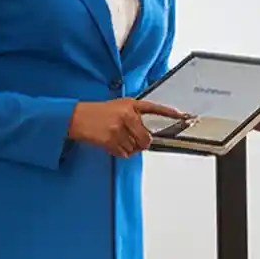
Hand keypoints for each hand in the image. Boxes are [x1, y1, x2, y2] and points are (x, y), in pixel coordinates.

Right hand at [68, 98, 186, 157]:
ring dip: (128, 147)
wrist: (77, 117)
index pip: (154, 108)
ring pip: (135, 147)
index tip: (183, 115)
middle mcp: (127, 115)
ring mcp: (119, 127)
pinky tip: (111, 143)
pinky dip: (120, 152)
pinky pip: (125, 153)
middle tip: (131, 139)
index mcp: (130, 105)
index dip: (169, 113)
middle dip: (141, 143)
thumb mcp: (117, 107)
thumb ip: (134, 116)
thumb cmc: (97, 113)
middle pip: (146, 138)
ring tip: (115, 137)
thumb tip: (147, 135)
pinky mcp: (111, 139)